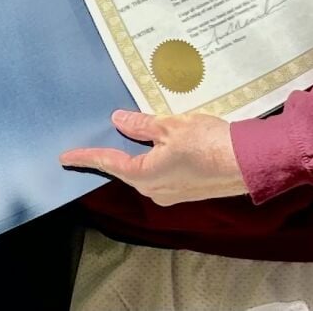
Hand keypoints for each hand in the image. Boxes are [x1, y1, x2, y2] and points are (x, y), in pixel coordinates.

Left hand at [61, 110, 248, 205]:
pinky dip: (151, 157)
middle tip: (92, 139)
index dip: (85, 157)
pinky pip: (159, 172)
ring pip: (143, 170)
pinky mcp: (186, 188)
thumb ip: (141, 125)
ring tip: (119, 135)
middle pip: (125, 169)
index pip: (108, 163)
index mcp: (145, 176)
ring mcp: (172, 191)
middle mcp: (155, 190)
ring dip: (133, 154)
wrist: (247, 162)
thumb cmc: (208, 143)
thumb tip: (119, 121)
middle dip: (110, 154)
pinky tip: (150, 143)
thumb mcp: (169, 126)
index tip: (65, 158)